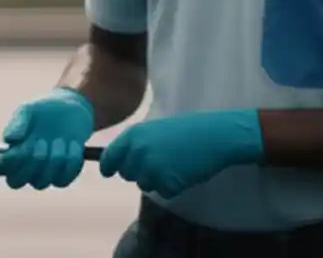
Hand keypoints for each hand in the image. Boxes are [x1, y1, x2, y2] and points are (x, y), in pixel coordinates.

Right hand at [0, 88, 94, 189]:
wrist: (71, 110)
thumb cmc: (44, 110)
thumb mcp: (29, 110)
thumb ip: (18, 123)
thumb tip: (9, 139)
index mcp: (10, 152)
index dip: (2, 164)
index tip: (12, 152)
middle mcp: (24, 168)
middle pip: (16, 182)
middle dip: (29, 163)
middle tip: (40, 143)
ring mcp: (43, 175)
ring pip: (41, 182)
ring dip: (52, 158)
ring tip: (59, 139)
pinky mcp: (63, 177)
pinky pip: (63, 180)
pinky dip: (70, 160)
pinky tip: (73, 144)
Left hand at [98, 109, 263, 197]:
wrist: (214, 136)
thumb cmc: (187, 130)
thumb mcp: (155, 129)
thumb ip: (136, 143)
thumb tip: (120, 161)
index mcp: (133, 135)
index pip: (109, 157)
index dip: (108, 166)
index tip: (108, 172)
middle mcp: (137, 152)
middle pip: (127, 174)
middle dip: (138, 172)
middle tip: (159, 162)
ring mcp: (151, 169)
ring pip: (144, 185)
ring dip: (157, 180)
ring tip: (175, 164)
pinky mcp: (166, 183)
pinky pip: (163, 192)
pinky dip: (173, 187)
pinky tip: (184, 172)